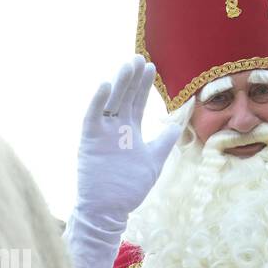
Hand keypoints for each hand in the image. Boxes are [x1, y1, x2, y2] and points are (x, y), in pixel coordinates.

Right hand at [73, 55, 181, 229]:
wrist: (109, 209)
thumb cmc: (130, 188)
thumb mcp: (154, 161)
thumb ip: (164, 141)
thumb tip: (177, 124)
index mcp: (130, 131)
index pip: (137, 102)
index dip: (143, 85)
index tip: (151, 67)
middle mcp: (115, 129)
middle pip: (125, 97)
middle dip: (132, 79)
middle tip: (139, 57)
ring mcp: (102, 134)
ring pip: (110, 103)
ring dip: (118, 84)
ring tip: (128, 65)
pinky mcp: (90, 142)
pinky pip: (92, 118)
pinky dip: (97, 102)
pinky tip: (105, 85)